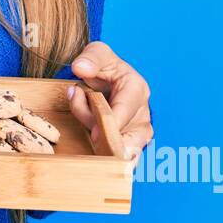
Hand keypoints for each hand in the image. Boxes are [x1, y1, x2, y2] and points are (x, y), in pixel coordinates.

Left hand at [66, 41, 153, 162]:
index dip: (110, 122)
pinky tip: (105, 169)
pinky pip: (127, 157)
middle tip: (102, 149)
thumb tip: (80, 69)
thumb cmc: (102, 65)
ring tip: (99, 155)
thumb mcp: (96, 53)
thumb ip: (90, 58)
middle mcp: (141, 111)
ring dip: (111, 151)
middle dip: (113, 141)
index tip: (96, 132)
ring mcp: (138, 129)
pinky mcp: (131, 142)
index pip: (126, 108)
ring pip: (129, 148)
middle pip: (130, 133)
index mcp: (136, 87)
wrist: (104, 79)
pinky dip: (115, 163)